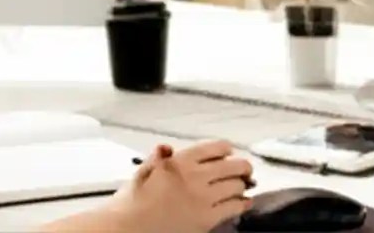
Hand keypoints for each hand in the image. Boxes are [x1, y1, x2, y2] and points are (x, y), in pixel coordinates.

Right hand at [111, 140, 252, 232]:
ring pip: (238, 186)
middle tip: (244, 169)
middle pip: (234, 166)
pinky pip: (234, 207)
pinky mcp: (207, 219)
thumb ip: (158, 158)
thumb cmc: (131, 204)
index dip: (226, 149)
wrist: (129, 228)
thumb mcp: (142, 173)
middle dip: (242, 166)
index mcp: (179, 161)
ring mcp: (203, 199)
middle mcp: (195, 177)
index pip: (216, 148)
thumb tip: (166, 147)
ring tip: (242, 186)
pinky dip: (242, 204)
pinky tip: (243, 203)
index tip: (228, 152)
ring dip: (242, 184)